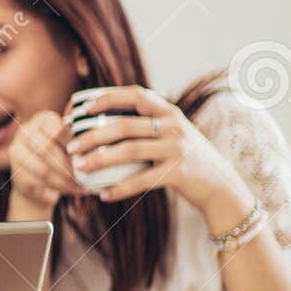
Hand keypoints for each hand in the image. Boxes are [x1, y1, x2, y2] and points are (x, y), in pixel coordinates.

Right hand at [7, 110, 81, 217]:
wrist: (40, 180)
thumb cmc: (62, 157)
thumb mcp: (71, 144)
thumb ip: (78, 141)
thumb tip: (94, 146)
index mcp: (43, 119)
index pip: (58, 130)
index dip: (73, 145)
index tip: (87, 157)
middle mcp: (26, 131)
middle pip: (47, 149)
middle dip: (68, 167)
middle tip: (85, 178)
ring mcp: (16, 152)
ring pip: (41, 169)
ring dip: (63, 182)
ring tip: (79, 188)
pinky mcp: (16, 173)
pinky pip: (35, 184)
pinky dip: (52, 192)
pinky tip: (64, 193)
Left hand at [64, 86, 249, 221]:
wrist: (219, 184)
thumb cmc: (186, 158)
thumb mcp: (173, 134)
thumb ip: (148, 125)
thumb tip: (103, 124)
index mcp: (170, 113)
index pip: (137, 95)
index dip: (109, 97)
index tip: (85, 108)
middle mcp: (174, 127)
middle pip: (124, 126)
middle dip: (92, 136)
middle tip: (71, 147)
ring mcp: (177, 149)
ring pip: (129, 151)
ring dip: (99, 160)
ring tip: (79, 167)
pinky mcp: (178, 172)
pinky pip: (141, 181)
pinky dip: (119, 189)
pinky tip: (102, 194)